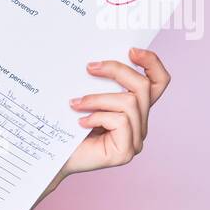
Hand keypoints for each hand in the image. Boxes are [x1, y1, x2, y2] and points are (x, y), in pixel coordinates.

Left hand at [58, 47, 171, 181]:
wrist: (51, 158)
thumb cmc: (66, 128)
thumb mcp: (87, 99)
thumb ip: (100, 84)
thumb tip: (98, 59)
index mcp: (135, 110)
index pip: (158, 82)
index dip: (152, 63)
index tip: (131, 51)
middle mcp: (140, 124)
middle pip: (143, 87)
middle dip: (117, 71)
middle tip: (89, 67)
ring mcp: (135, 141)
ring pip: (130, 103)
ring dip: (98, 98)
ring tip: (75, 104)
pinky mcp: (125, 152)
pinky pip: (120, 121)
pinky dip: (97, 117)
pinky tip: (81, 123)